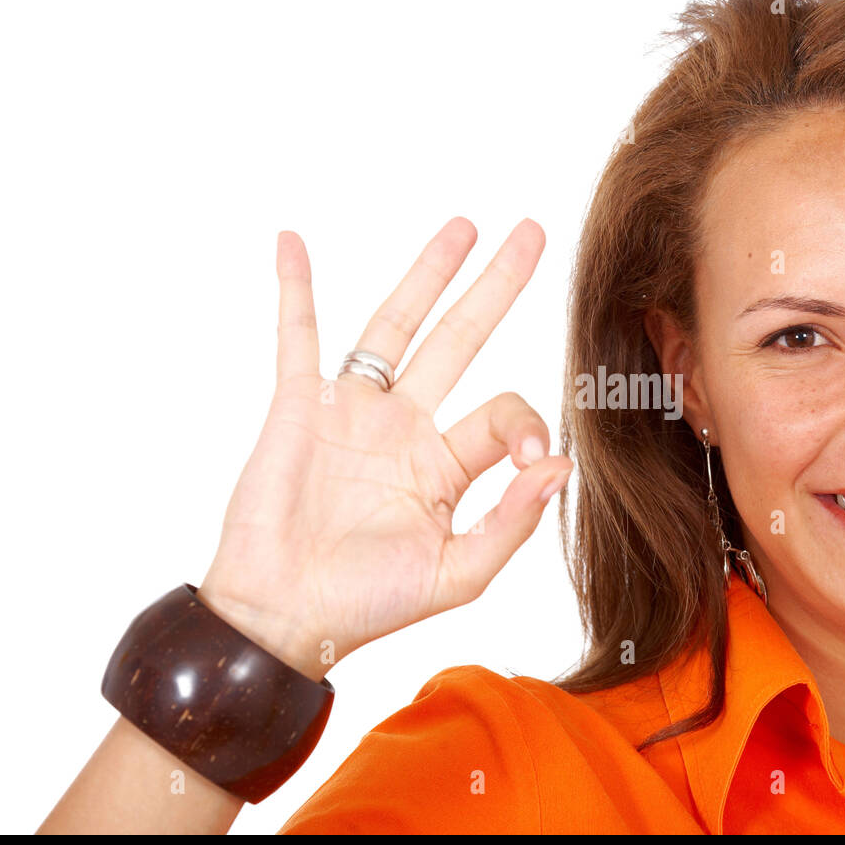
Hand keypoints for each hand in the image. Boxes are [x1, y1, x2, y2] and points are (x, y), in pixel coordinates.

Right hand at [198, 218, 571, 679]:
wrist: (284, 617)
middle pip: (461, 339)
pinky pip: (298, 336)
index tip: (535, 456)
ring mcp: (353, 411)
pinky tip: (293, 241)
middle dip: (496, 289)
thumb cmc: (368, 604)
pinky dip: (295, 289)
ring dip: (426, 274)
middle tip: (532, 234)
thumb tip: (561, 467)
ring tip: (463, 228)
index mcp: (446, 464)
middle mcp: (406, 427)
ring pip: (394, 325)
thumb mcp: (457, 575)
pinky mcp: (298, 407)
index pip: (503, 413)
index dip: (527, 424)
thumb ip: (511, 524)